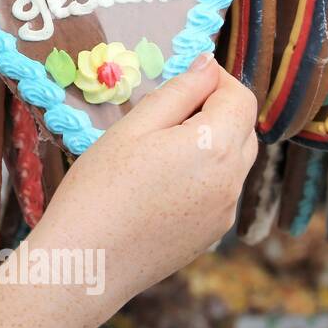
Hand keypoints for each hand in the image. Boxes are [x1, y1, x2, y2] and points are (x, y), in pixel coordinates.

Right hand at [27, 54, 257, 327]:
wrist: (85, 262)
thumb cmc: (98, 189)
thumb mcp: (132, 129)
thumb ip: (177, 92)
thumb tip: (208, 66)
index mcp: (214, 147)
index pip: (241, 98)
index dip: (217, 81)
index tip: (184, 80)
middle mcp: (231, 181)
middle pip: (242, 130)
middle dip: (214, 112)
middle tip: (162, 116)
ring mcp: (223, 213)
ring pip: (231, 162)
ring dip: (207, 145)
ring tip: (154, 154)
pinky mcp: (210, 235)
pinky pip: (218, 192)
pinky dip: (200, 178)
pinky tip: (155, 188)